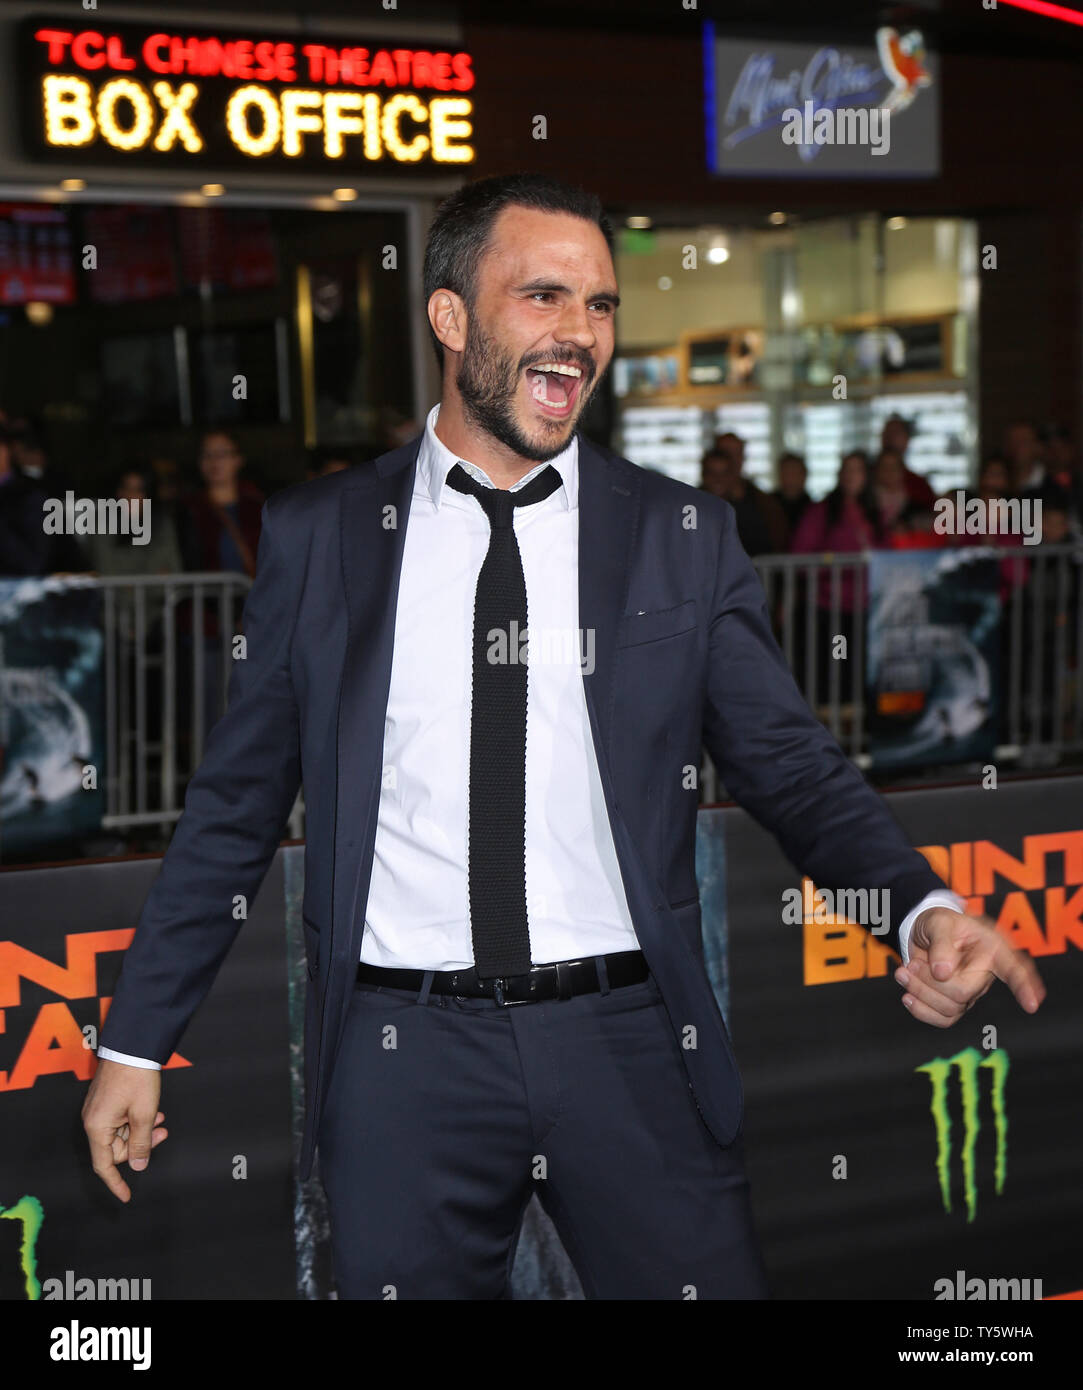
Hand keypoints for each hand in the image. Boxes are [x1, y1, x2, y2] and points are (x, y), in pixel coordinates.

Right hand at [82, 1059, 167, 1201]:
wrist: (132, 1045)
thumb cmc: (137, 1078)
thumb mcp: (144, 1114)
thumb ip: (141, 1143)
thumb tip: (137, 1166)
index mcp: (97, 1127)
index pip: (104, 1165)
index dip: (116, 1183)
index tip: (127, 1196)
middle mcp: (93, 1120)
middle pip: (115, 1148)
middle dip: (140, 1145)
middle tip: (163, 1133)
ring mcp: (98, 1109)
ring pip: (120, 1133)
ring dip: (141, 1130)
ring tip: (161, 1120)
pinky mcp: (104, 1099)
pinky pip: (119, 1119)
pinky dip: (136, 1120)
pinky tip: (153, 1111)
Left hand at [894, 906, 1044, 1027]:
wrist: (922, 932)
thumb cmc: (938, 923)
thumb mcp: (938, 922)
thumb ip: (942, 944)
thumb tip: (944, 972)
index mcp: (992, 949)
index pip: (1014, 969)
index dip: (1024, 985)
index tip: (1032, 1003)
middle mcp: (985, 973)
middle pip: (963, 993)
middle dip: (930, 981)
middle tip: (911, 965)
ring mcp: (971, 992)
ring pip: (950, 1009)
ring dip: (919, 991)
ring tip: (904, 971)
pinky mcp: (955, 1004)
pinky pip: (942, 1019)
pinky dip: (920, 1010)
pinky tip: (908, 996)